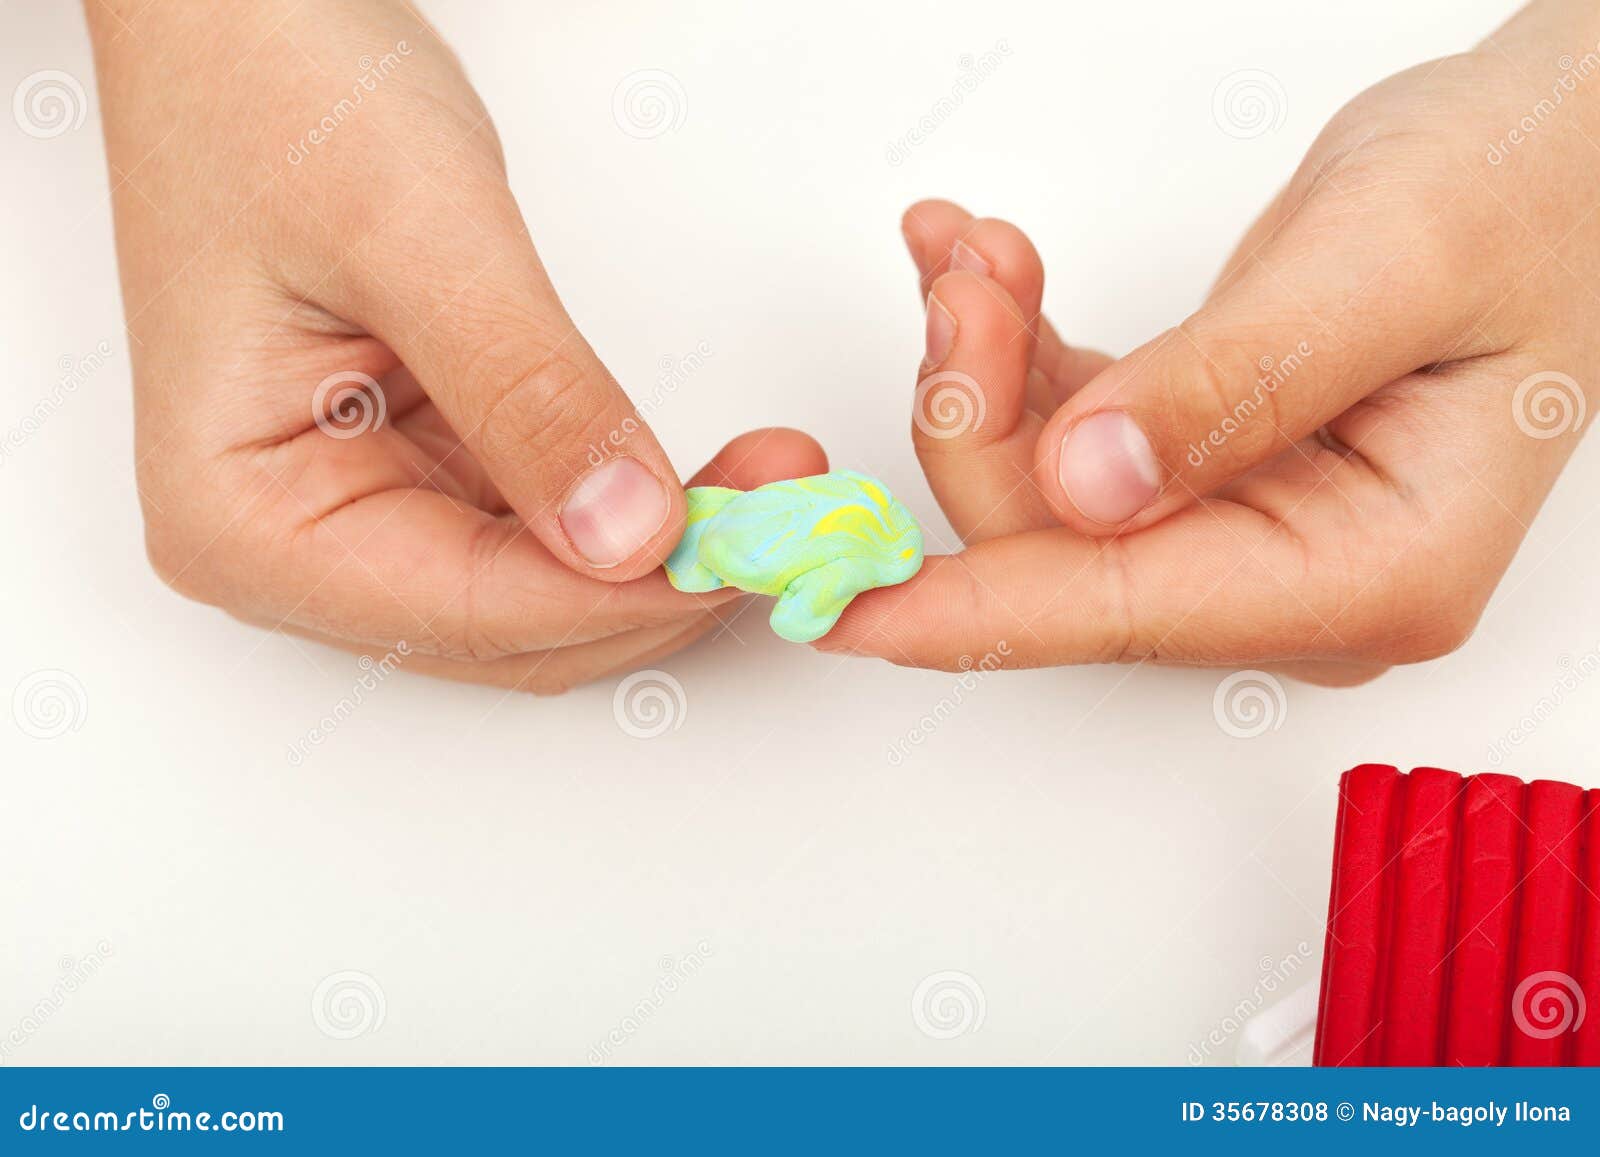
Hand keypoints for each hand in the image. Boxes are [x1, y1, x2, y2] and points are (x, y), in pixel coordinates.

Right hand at [88, 1, 824, 690]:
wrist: (241, 17)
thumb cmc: (272, 88)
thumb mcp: (416, 233)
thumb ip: (525, 391)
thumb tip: (628, 534)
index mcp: (238, 519)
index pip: (470, 609)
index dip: (623, 594)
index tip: (749, 552)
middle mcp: (287, 544)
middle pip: (513, 629)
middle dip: (656, 585)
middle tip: (785, 520)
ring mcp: (352, 514)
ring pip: (542, 596)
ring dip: (660, 557)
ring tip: (766, 486)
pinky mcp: (413, 471)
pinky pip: (543, 532)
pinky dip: (630, 512)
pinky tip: (706, 479)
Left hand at [822, 1, 1599, 684]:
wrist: (1561, 151)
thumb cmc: (1526, 193)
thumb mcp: (1386, 264)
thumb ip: (1234, 385)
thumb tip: (1089, 485)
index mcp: (1367, 572)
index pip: (1122, 609)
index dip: (964, 608)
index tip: (835, 602)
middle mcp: (1298, 580)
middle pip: (1060, 550)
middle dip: (978, 409)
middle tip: (963, 275)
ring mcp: (1248, 533)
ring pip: (1045, 493)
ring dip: (984, 369)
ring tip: (976, 253)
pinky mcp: (1204, 475)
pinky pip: (1065, 438)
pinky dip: (1010, 354)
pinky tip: (987, 270)